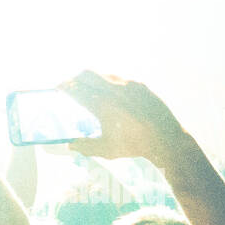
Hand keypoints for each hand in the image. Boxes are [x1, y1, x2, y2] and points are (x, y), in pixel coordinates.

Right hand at [57, 71, 196, 170]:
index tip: (57, 88)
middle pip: (86, 74)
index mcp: (102, 105)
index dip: (64, 86)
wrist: (166, 139)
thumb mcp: (107, 150)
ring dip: (92, 79)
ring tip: (88, 87)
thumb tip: (69, 146)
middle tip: (69, 84)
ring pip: (103, 74)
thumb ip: (85, 146)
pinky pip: (119, 78)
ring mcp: (128, 85)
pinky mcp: (140, 85)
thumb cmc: (134, 146)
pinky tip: (109, 92)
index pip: (76, 89)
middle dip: (74, 78)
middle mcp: (113, 90)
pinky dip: (109, 82)